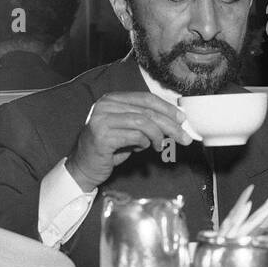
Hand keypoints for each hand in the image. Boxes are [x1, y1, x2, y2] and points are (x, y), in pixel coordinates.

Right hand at [65, 92, 192, 190]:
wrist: (83, 167)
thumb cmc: (109, 149)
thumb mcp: (128, 130)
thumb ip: (146, 121)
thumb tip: (175, 120)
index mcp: (112, 99)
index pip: (146, 98)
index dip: (166, 108)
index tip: (182, 119)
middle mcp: (105, 105)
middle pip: (147, 111)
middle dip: (170, 124)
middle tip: (183, 137)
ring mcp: (102, 119)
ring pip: (143, 122)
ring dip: (158, 136)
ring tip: (159, 146)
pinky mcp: (102, 136)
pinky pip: (134, 136)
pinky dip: (144, 143)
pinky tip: (141, 148)